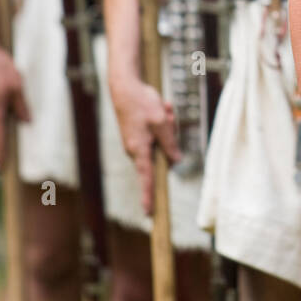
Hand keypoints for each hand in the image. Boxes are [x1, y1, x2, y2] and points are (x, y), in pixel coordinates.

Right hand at [0, 39, 30, 166]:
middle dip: (9, 134)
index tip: (1, 168)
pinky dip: (4, 110)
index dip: (0, 153)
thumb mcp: (17, 87)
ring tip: (20, 110)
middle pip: (0, 129)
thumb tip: (26, 122)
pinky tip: (11, 100)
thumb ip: (21, 107)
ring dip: (8, 118)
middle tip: (23, 138)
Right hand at [110, 76, 180, 214]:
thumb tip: (176, 163)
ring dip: (168, 125)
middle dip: (171, 135)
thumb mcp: (162, 122)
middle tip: (168, 114)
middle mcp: (136, 149)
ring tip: (163, 108)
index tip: (149, 214)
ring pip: (163, 141)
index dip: (149, 196)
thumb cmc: (142, 103)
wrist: (125, 86)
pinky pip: (159, 133)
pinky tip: (162, 106)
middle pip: (163, 154)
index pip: (147, 178)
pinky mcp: (139, 135)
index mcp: (139, 149)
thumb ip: (170, 144)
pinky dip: (164, 120)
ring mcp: (137, 142)